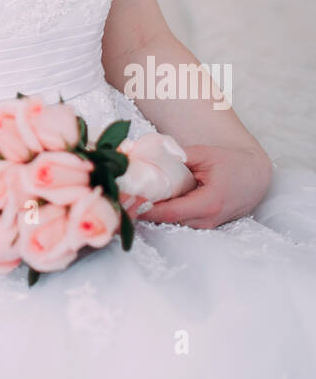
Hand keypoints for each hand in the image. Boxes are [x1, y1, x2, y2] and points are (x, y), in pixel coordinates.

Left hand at [133, 144, 272, 229]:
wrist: (255, 177)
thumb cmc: (231, 163)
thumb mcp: (204, 154)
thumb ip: (177, 156)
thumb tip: (147, 153)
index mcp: (208, 203)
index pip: (169, 213)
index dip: (146, 209)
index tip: (126, 201)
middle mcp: (208, 219)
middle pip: (168, 221)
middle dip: (145, 212)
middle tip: (122, 200)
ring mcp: (208, 225)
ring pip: (174, 223)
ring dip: (154, 214)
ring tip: (132, 200)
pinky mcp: (206, 225)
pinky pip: (182, 222)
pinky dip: (166, 214)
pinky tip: (151, 202)